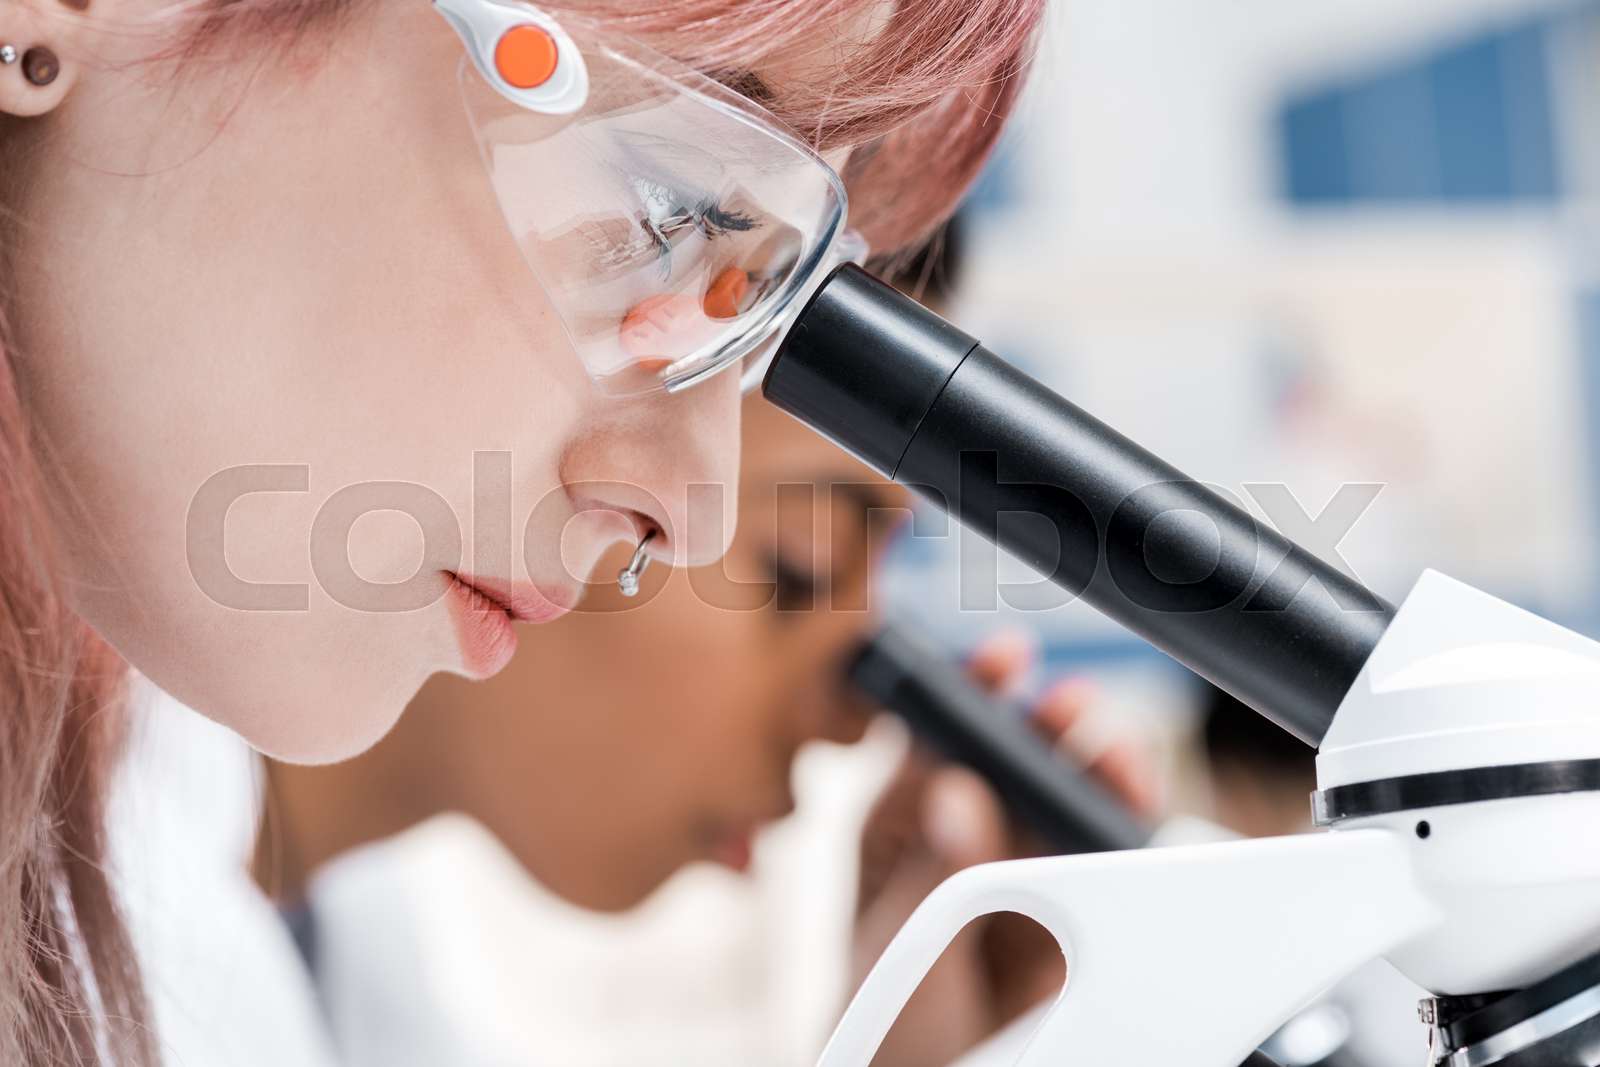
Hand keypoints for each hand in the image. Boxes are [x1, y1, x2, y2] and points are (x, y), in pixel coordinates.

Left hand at [849, 631, 1161, 1066]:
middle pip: (1008, 765)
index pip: (932, 747)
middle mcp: (961, 846)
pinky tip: (1136, 803)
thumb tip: (958, 793)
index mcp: (898, 838)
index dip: (967, 696)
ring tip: (1119, 754)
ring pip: (1062, 806)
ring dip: (1093, 769)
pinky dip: (1125, 826)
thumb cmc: (887, 1032)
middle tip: (1072, 704)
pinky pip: (1104, 860)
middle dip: (1043, 726)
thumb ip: (927, 876)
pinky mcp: (1074, 918)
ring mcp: (1021, 880)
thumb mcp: (890, 952)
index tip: (1000, 661)